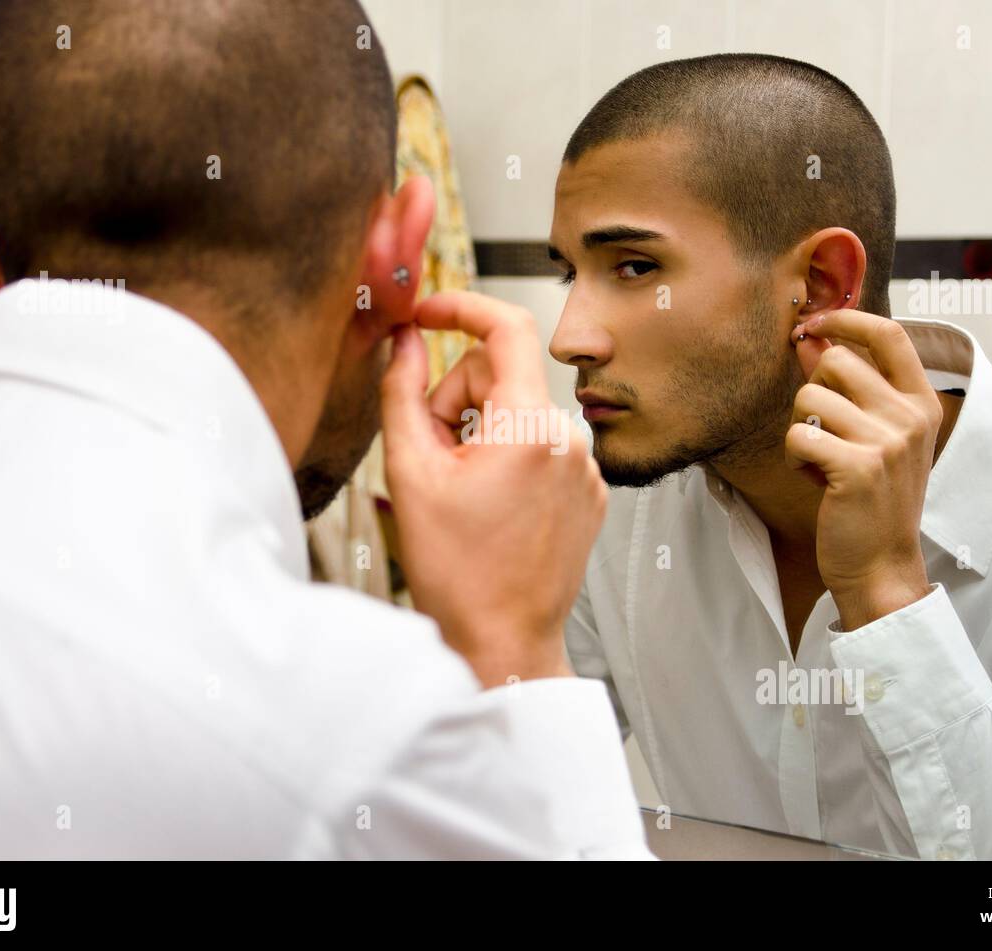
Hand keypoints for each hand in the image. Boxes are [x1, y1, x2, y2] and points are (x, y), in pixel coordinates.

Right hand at [380, 291, 606, 687]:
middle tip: (429, 451)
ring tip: (459, 486)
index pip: (507, 326)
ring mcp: (586, 467)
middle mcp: (570, 440)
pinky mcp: (590, 490)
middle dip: (455, 397)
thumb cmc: (458, 575)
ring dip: (480, 429)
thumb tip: (401, 341)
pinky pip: (542, 444)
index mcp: (529, 428)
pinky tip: (489, 502)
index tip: (428, 314)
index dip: (461, 308)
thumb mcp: (411, 474)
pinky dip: (508, 455)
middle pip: (502, 374)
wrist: (503, 641)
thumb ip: (402, 393)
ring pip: (519, 409)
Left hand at [787, 310, 939, 629]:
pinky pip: (798, 434)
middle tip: (821, 431)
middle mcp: (911, 417)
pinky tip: (813, 477)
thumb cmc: (872, 499)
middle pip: (835, 362)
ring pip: (810, 397)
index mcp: (922, 403)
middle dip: (810, 392)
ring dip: (800, 428)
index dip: (846, 318)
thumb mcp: (875, 436)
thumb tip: (809, 338)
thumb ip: (849, 387)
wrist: (881, 565)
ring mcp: (888, 441)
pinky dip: (794, 456)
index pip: (889, 333)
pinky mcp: (858, 467)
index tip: (814, 324)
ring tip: (820, 460)